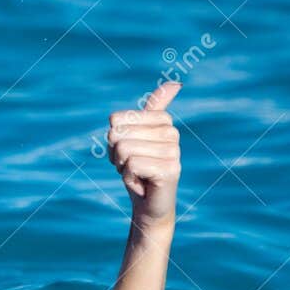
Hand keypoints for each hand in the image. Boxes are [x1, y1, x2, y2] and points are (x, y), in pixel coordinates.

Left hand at [106, 81, 180, 224]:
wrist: (148, 205)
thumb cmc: (138, 169)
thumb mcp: (136, 136)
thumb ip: (153, 109)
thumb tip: (177, 83)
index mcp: (163, 120)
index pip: (116, 119)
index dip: (113, 138)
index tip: (129, 151)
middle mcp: (172, 133)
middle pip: (118, 133)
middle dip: (116, 154)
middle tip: (131, 165)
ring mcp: (173, 151)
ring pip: (123, 149)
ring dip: (122, 166)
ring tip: (137, 174)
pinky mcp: (170, 170)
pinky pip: (131, 164)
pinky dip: (128, 177)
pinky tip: (142, 182)